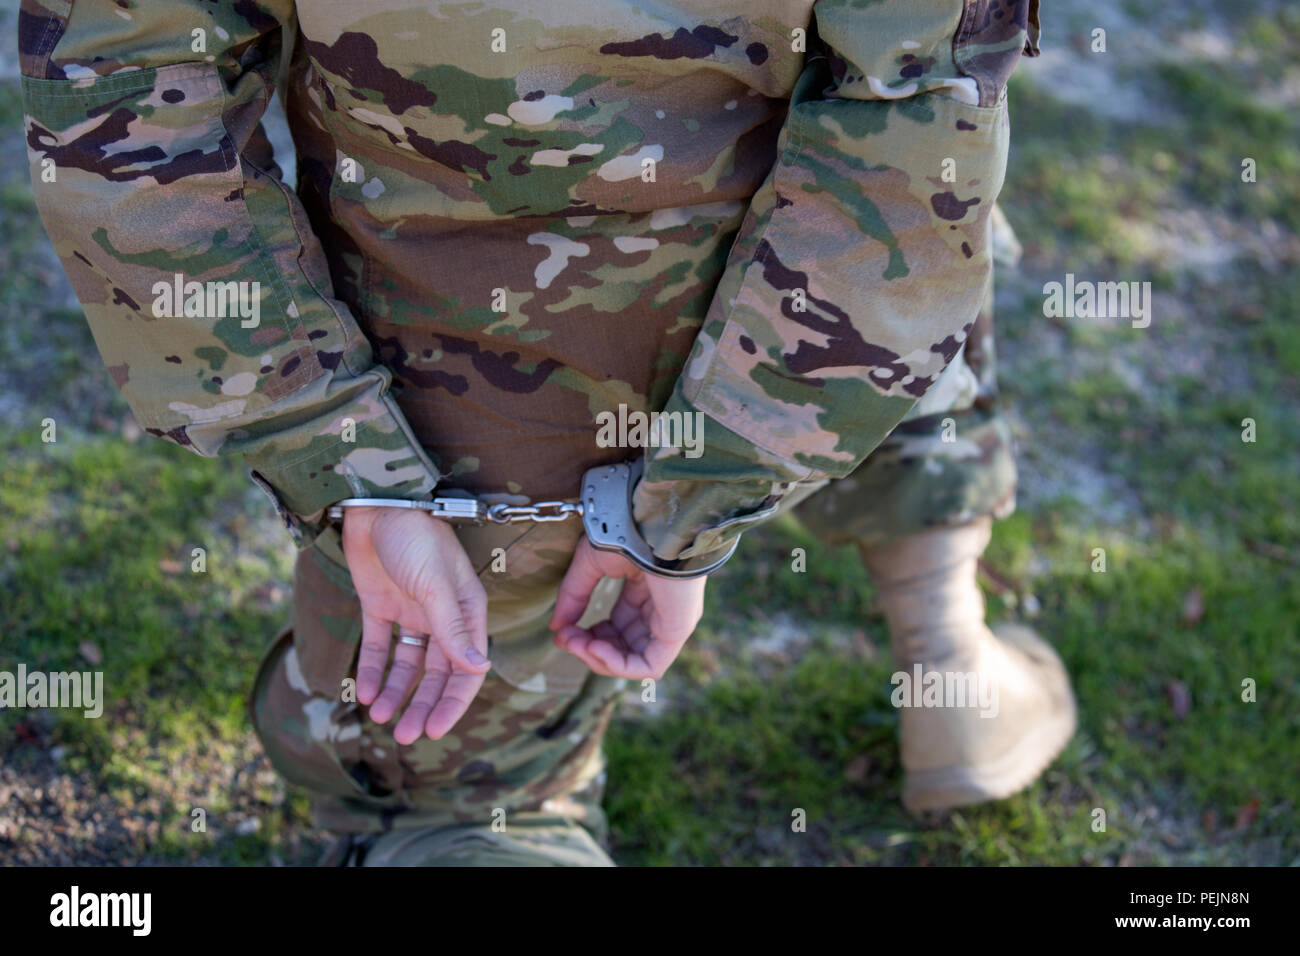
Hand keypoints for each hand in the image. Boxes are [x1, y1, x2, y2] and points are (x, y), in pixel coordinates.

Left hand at [341, 506, 489, 743]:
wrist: (375, 503)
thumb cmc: (416, 537)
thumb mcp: (435, 585)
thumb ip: (452, 629)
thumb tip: (477, 669)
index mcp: (467, 612)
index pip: (466, 668)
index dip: (453, 702)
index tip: (435, 730)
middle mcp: (442, 616)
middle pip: (436, 673)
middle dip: (422, 705)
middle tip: (405, 736)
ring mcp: (410, 612)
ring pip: (408, 666)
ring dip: (396, 693)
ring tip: (379, 719)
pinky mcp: (379, 606)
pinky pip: (379, 647)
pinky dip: (373, 671)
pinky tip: (364, 694)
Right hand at [548, 537, 706, 679]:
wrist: (652, 517)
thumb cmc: (628, 529)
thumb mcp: (591, 563)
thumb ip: (574, 596)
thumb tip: (555, 628)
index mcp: (647, 591)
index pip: (618, 627)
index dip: (588, 635)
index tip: (561, 632)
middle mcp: (663, 610)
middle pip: (624, 646)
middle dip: (590, 648)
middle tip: (566, 639)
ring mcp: (673, 622)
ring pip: (636, 661)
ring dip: (599, 659)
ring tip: (577, 644)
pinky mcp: (678, 630)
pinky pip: (649, 666)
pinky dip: (617, 665)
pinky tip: (594, 649)